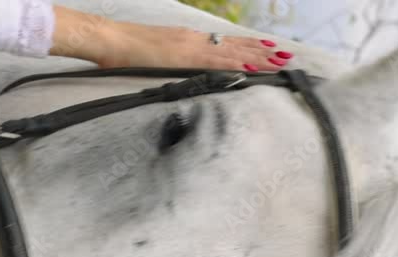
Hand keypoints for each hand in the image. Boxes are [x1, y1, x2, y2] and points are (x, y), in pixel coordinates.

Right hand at [49, 7, 292, 71]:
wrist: (110, 41)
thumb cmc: (128, 52)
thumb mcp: (158, 58)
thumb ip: (175, 65)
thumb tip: (188, 75)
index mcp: (190, 41)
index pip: (226, 45)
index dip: (249, 49)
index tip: (269, 52)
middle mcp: (195, 40)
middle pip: (236, 47)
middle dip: (262, 53)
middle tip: (286, 57)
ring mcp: (192, 47)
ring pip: (233, 52)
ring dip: (258, 57)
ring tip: (280, 61)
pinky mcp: (185, 56)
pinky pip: (218, 62)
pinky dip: (238, 65)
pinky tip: (255, 68)